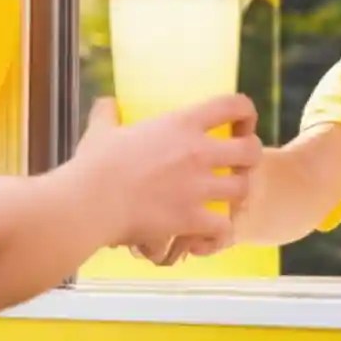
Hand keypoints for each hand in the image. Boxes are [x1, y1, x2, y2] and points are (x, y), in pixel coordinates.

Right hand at [73, 95, 262, 250]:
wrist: (88, 202)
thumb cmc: (94, 165)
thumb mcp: (102, 130)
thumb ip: (108, 113)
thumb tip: (106, 102)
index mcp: (181, 124)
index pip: (234, 105)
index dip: (246, 113)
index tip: (240, 125)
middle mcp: (197, 152)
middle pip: (251, 150)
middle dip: (249, 159)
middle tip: (235, 168)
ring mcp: (198, 187)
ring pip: (243, 189)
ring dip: (236, 197)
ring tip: (222, 202)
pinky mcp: (191, 219)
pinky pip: (225, 229)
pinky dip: (219, 236)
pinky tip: (205, 238)